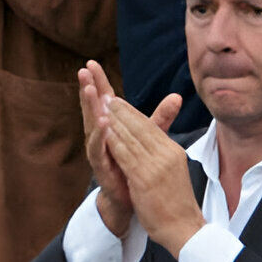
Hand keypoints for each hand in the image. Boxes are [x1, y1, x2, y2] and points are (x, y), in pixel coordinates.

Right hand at [78, 62, 181, 235]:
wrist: (133, 198)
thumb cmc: (135, 164)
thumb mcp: (149, 137)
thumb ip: (160, 117)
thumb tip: (177, 96)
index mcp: (112, 125)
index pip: (104, 99)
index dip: (99, 81)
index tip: (91, 62)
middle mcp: (101, 135)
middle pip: (94, 107)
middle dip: (88, 88)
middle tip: (83, 70)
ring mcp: (99, 150)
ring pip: (92, 125)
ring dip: (90, 107)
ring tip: (89, 90)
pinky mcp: (101, 166)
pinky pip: (99, 149)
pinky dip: (100, 136)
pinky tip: (102, 123)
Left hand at [104, 96, 204, 256]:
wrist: (184, 227)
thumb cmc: (176, 200)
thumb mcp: (173, 167)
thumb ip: (161, 148)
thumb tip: (156, 135)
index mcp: (172, 150)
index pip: (149, 125)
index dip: (131, 111)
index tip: (116, 100)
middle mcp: (166, 154)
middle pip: (139, 126)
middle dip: (120, 111)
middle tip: (105, 97)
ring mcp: (155, 166)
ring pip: (131, 138)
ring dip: (114, 121)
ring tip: (101, 108)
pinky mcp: (144, 179)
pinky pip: (126, 155)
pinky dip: (114, 141)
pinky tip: (104, 132)